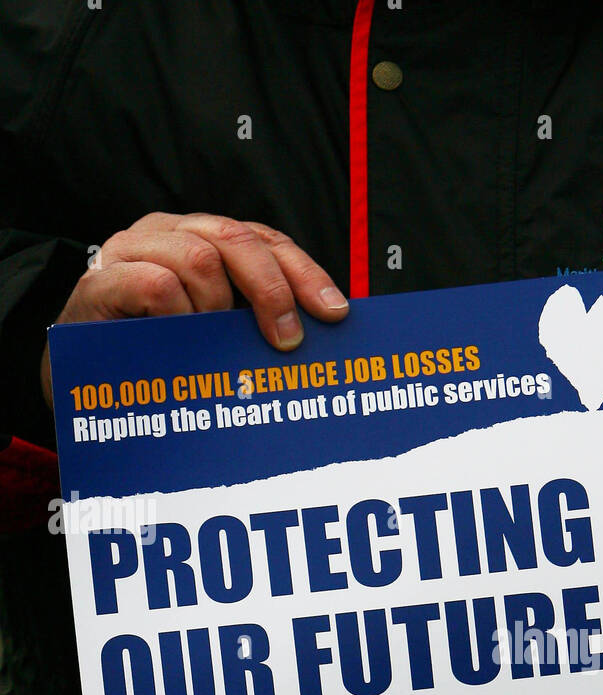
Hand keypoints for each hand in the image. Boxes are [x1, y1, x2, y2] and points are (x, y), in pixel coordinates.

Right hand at [40, 212, 348, 407]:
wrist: (87, 374)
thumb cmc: (162, 352)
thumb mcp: (219, 331)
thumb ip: (258, 319)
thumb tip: (323, 332)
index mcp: (206, 238)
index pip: (266, 239)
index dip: (305, 273)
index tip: (335, 314)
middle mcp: (171, 232)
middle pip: (237, 238)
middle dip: (272, 290)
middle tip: (287, 341)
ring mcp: (133, 250)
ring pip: (199, 259)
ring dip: (216, 310)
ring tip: (210, 343)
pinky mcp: (102, 280)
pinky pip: (156, 285)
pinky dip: (178, 316)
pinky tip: (178, 339)